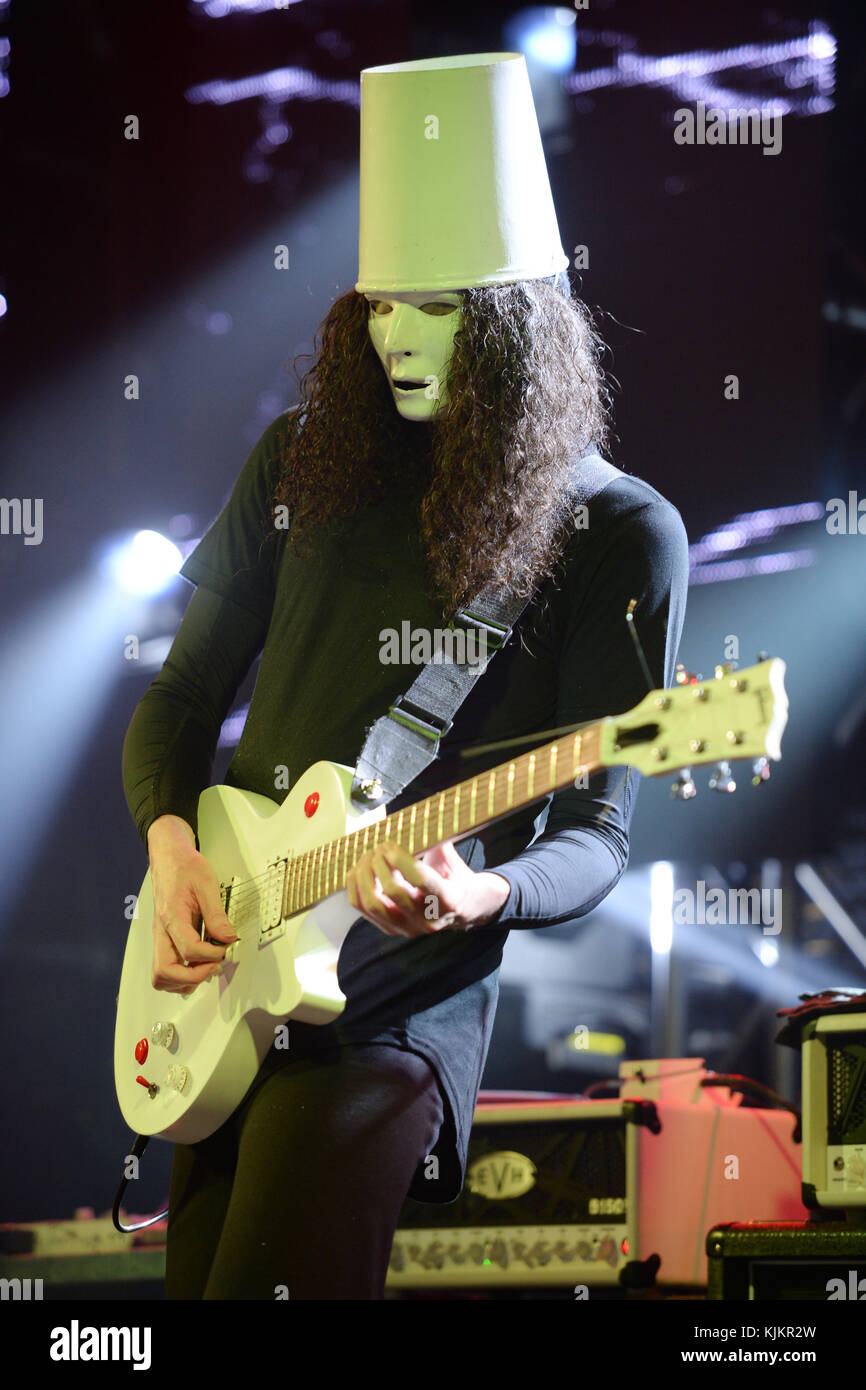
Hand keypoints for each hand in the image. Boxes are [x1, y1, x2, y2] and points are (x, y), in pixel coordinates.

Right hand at [147, 816, 238, 994]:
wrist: (169, 858)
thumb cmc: (185, 867)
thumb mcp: (207, 884)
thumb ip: (216, 914)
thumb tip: (228, 938)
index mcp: (172, 917)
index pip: (188, 949)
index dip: (211, 955)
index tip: (225, 947)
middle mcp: (162, 932)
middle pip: (164, 972)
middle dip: (192, 976)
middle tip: (213, 965)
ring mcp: (161, 938)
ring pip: (160, 976)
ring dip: (184, 980)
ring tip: (206, 967)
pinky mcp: (164, 940)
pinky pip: (165, 968)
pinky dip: (180, 976)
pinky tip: (198, 964)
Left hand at [345, 838, 509, 937]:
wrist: (465, 909)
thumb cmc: (457, 878)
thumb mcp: (452, 857)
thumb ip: (435, 838)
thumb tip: (420, 813)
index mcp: (449, 900)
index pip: (421, 880)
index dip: (401, 859)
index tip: (391, 845)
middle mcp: (428, 920)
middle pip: (393, 891)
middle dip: (380, 863)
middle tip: (379, 847)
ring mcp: (408, 928)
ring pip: (374, 904)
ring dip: (364, 875)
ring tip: (367, 857)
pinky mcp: (392, 929)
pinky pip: (364, 909)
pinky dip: (355, 888)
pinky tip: (358, 870)